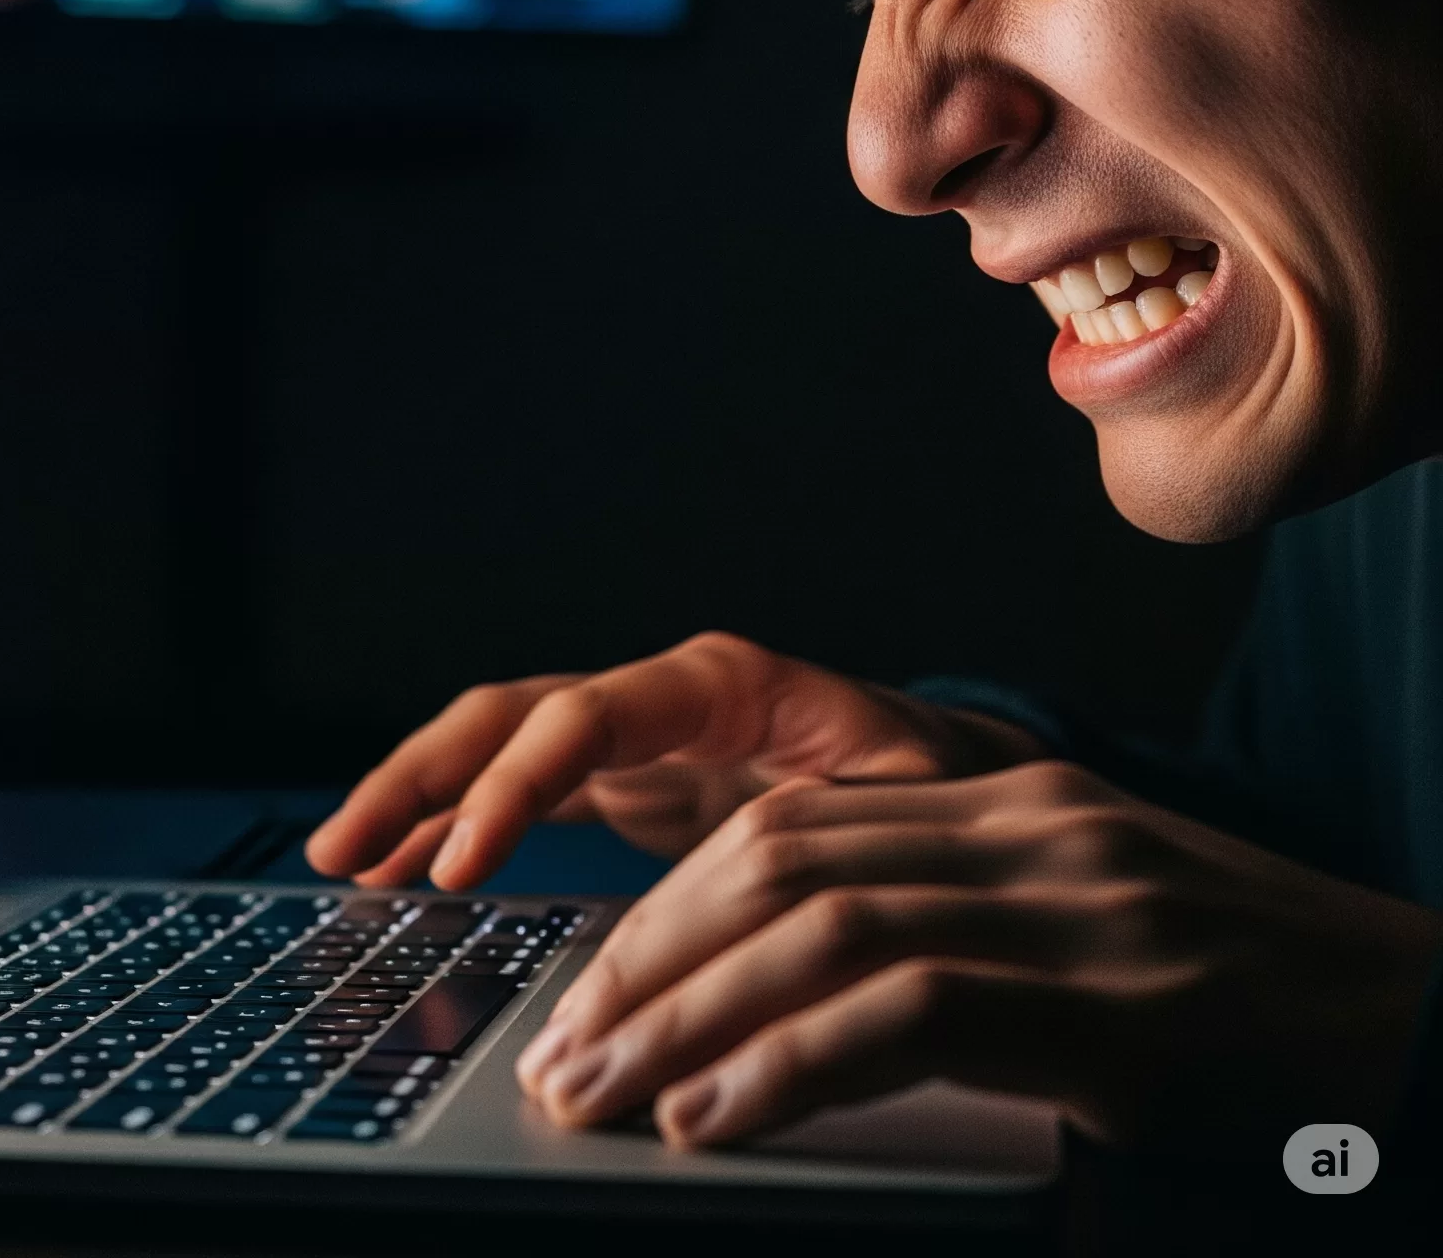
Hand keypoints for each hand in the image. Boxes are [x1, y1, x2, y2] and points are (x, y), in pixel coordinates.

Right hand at [306, 632, 1038, 889]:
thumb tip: (778, 876)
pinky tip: (396, 869)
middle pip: (511, 714)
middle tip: (347, 846)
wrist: (943, 775)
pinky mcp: (619, 782)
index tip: (462, 864)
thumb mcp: (915, 799)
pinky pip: (513, 792)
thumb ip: (851, 821)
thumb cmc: (937, 785)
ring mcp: (630, 737)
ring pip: (495, 745)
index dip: (514, 786)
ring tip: (338, 856)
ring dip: (414, 794)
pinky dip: (450, 825)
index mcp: (719, 684)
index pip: (587, 716)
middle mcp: (656, 698)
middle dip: (422, 774)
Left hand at [515, 759, 1442, 1151]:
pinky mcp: (1116, 1000)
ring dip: (690, 1013)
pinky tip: (717, 1117)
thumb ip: (952, 950)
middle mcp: (1026, 828)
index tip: (595, 983)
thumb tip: (785, 1018)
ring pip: (818, 926)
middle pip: (776, 860)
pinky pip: (906, 1013)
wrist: (1428, 1031)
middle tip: (566, 1048)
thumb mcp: (1090, 945)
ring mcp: (1073, 903)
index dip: (672, 904)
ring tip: (605, 1092)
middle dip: (650, 955)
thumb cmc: (1253, 1016)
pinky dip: (791, 1063)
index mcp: (1008, 806)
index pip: (787, 826)